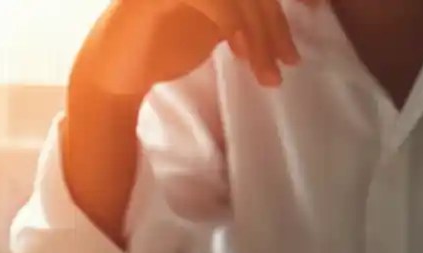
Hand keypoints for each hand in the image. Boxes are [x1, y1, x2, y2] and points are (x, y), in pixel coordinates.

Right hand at [75, 0, 321, 96]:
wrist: (113, 76)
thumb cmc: (160, 49)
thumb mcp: (215, 24)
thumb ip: (245, 13)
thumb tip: (286, 21)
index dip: (281, 5)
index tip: (310, 18)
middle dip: (275, 22)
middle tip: (289, 61)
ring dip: (260, 31)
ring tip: (268, 72)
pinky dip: (234, 24)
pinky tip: (241, 52)